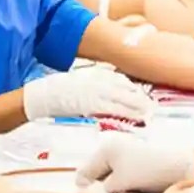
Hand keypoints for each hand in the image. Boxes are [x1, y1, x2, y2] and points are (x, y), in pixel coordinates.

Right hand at [23, 68, 153, 121]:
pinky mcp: (91, 104)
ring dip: (137, 107)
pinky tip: (134, 118)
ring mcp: (94, 92)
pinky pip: (112, 109)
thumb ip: (93, 84)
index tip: (142, 95)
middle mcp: (97, 81)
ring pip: (122, 99)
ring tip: (148, 114)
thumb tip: (105, 91)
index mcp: (94, 74)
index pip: (120, 80)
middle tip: (152, 107)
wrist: (42, 95)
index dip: (133, 89)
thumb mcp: (77, 81)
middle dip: (140, 98)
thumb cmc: (56, 90)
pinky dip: (125, 113)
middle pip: (125, 89)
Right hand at [74, 132, 193, 192]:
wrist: (182, 167)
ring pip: (112, 183)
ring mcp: (127, 158)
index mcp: (105, 151)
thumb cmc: (147, 171)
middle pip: (99, 179)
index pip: (83, 174)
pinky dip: (130, 189)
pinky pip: (126, 182)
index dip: (86, 191)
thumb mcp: (119, 183)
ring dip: (119, 192)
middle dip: (106, 191)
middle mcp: (113, 151)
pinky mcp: (139, 166)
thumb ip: (102, 190)